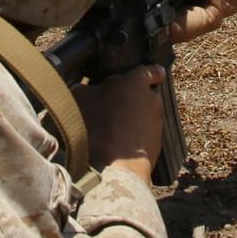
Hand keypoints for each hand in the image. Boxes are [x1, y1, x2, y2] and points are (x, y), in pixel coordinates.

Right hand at [73, 65, 167, 185]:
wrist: (112, 167)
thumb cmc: (95, 125)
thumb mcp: (79, 97)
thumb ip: (87, 87)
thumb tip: (87, 89)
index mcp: (136, 82)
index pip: (150, 70)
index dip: (148, 72)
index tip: (143, 76)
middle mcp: (152, 100)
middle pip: (144, 95)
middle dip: (132, 99)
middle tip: (111, 107)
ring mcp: (157, 124)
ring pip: (145, 117)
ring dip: (132, 120)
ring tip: (110, 131)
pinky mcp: (156, 146)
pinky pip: (144, 137)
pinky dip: (134, 139)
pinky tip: (116, 146)